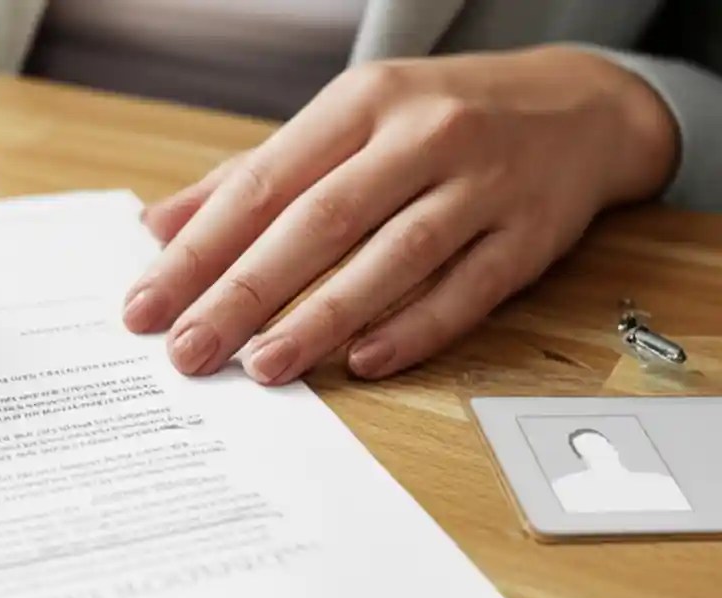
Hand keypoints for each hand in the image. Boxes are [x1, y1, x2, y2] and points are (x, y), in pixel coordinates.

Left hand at [128, 47, 676, 383]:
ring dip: (320, 318)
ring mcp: (482, 185)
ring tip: (262, 366)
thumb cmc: (440, 116)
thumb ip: (253, 175)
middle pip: (318, 223)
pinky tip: (362, 362)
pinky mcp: (531, 235)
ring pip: (392, 258)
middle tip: (188, 351)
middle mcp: (421, 136)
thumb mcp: (348, 121)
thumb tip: (161, 227)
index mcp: (361, 102)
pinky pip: (466, 290)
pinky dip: (414, 329)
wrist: (580, 104)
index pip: (262, 184)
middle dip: (244, 293)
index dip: (198, 251)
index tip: (147, 306)